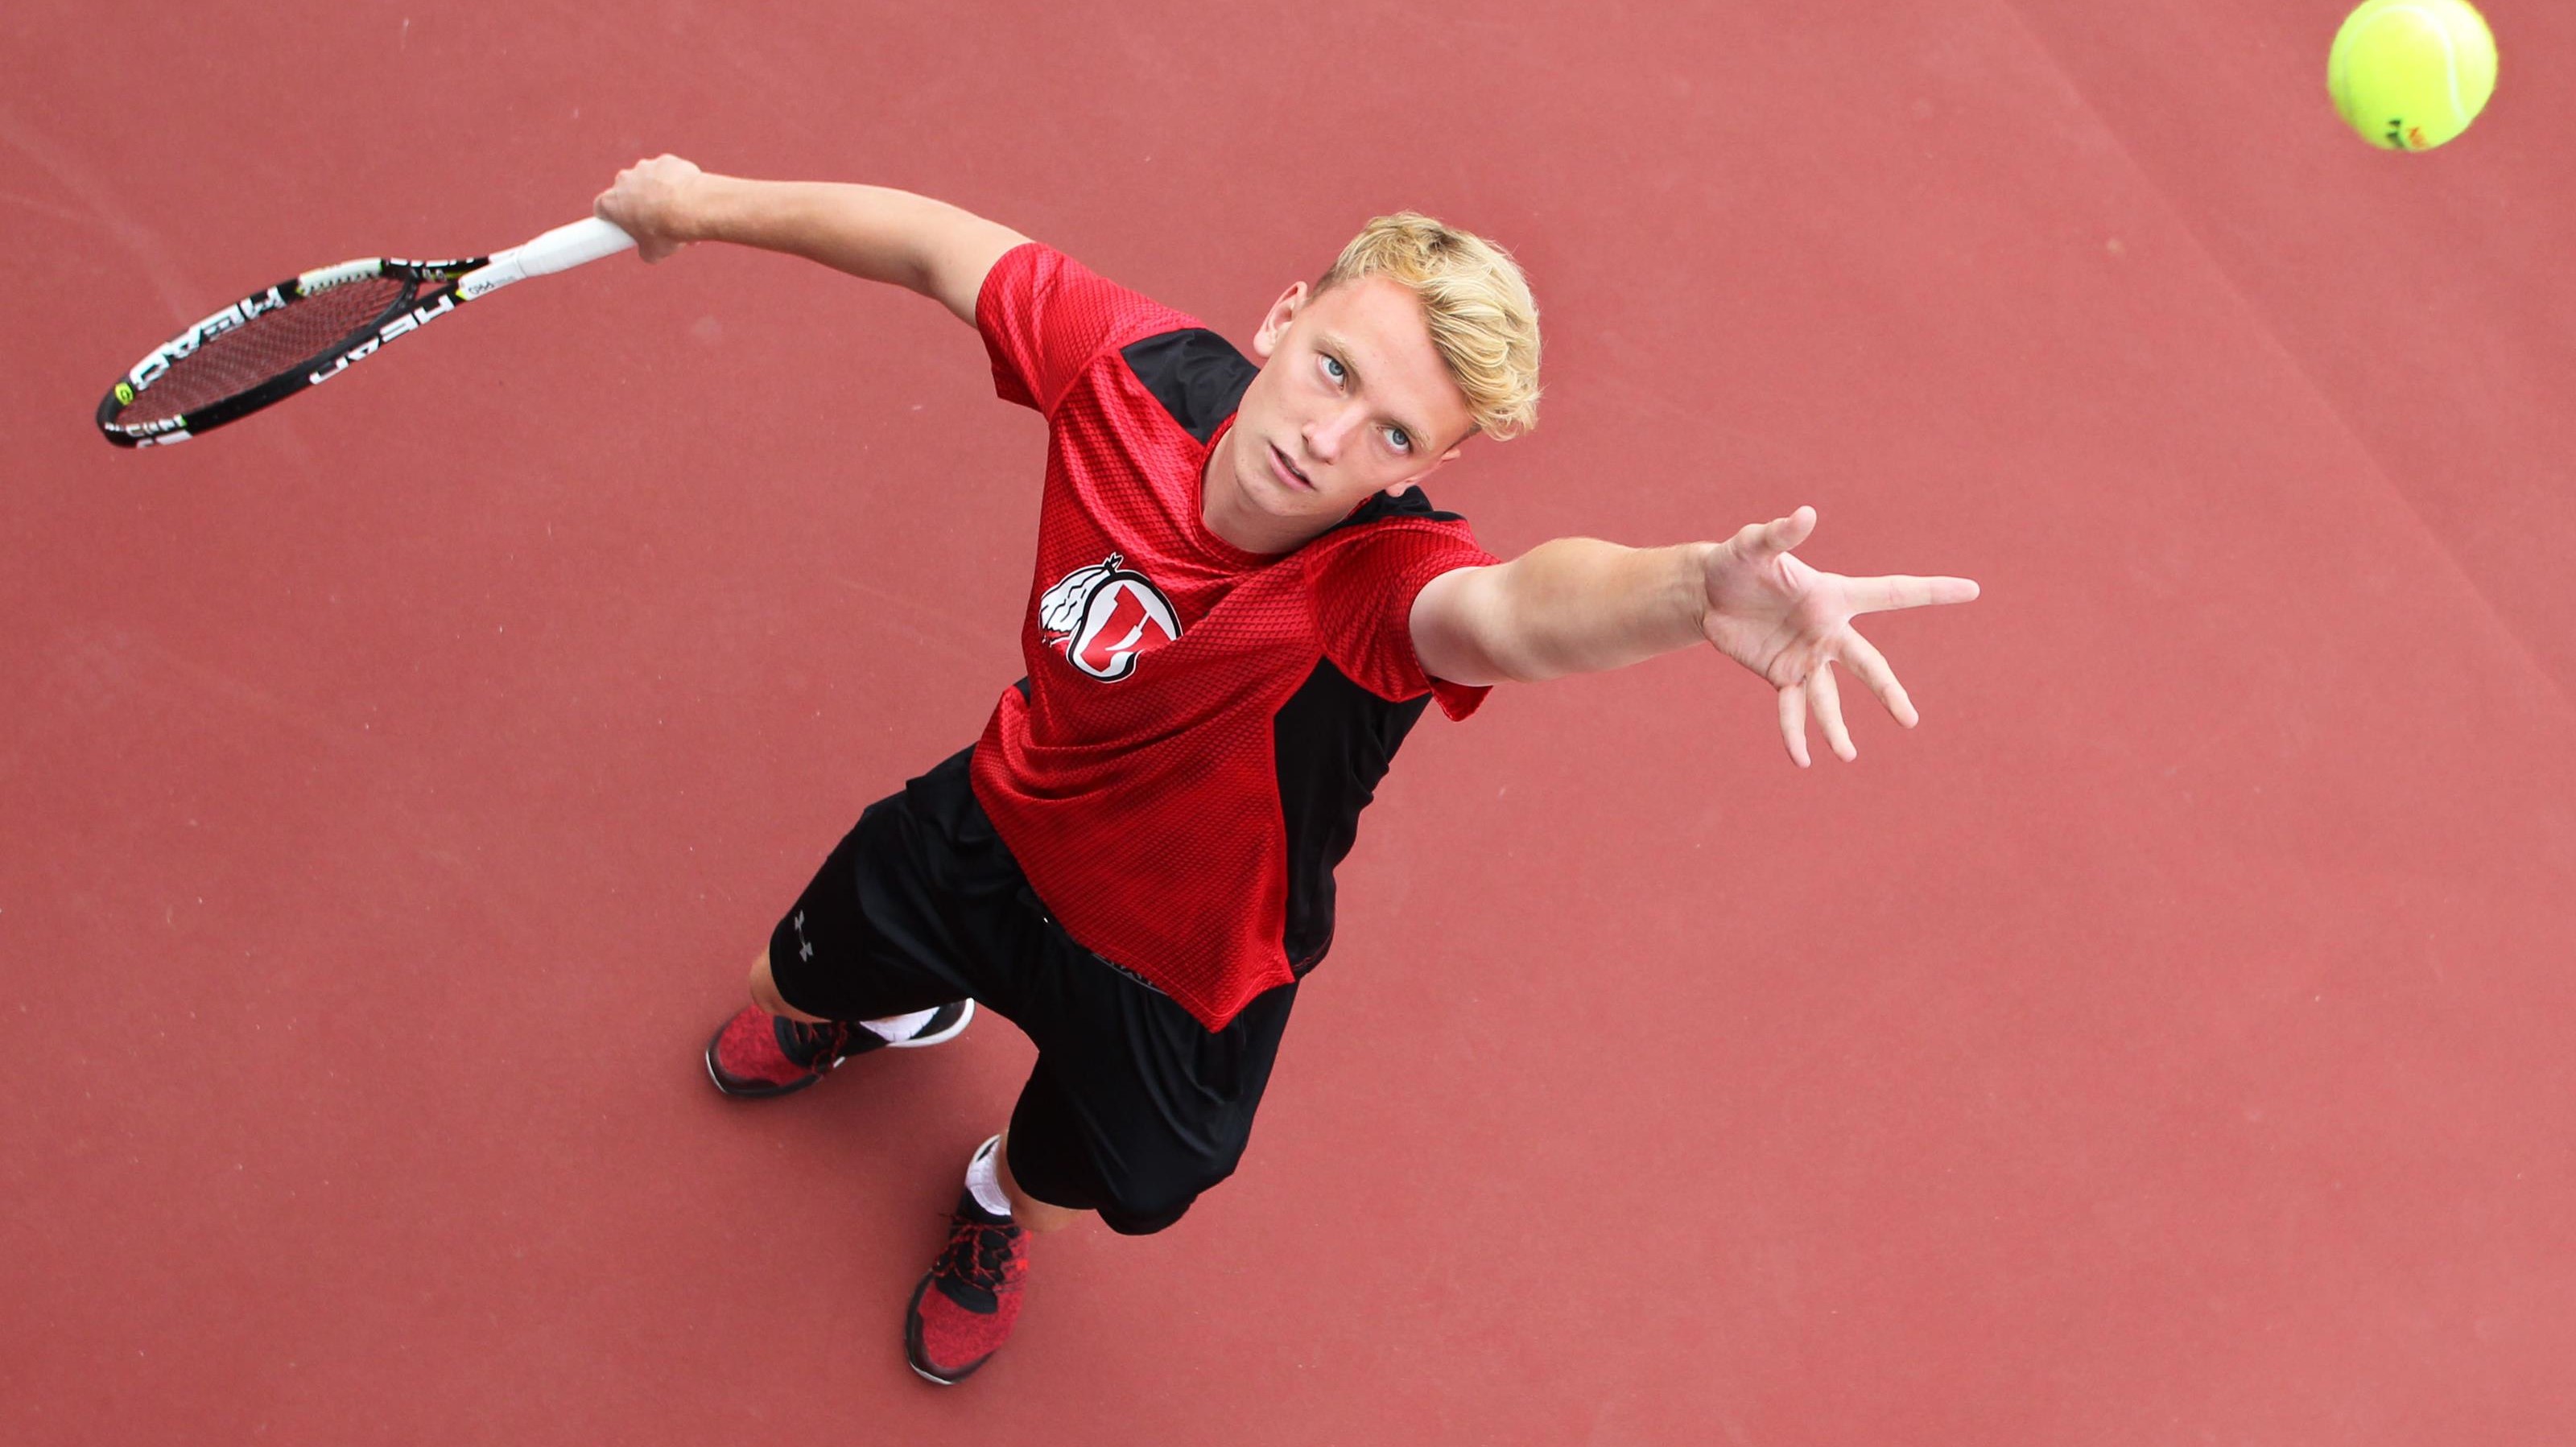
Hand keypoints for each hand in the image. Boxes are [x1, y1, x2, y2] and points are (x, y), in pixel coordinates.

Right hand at [594, 154, 705, 262]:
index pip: (601, 207)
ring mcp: (645, 168)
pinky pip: (669, 172)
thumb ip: (645, 250)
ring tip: (679, 213)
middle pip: (628, 193)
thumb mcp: (652, 253)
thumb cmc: (667, 231)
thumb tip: (648, 251)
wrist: (692, 208)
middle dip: (640, 205)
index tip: (620, 224)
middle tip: (657, 222)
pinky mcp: (666, 161)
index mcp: (612, 202)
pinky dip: (676, 182)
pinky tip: (689, 197)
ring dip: (660, 193)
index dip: (610, 217)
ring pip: (650, 181)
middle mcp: (623, 180)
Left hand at [1698, 506, 1978, 766]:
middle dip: (1887, 692)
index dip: (1932, 591)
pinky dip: (1794, 733)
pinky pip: (1790, 709)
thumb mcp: (1754, 545)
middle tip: (1908, 720)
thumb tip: (1805, 513)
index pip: (1892, 593)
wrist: (1709, 592)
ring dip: (1836, 727)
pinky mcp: (1781, 675)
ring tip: (1847, 756)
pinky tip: (1802, 759)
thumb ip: (1781, 533)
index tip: (1971, 590)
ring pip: (1829, 698)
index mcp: (1834, 598)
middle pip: (1867, 665)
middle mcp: (1827, 632)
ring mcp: (1806, 658)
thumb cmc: (1739, 561)